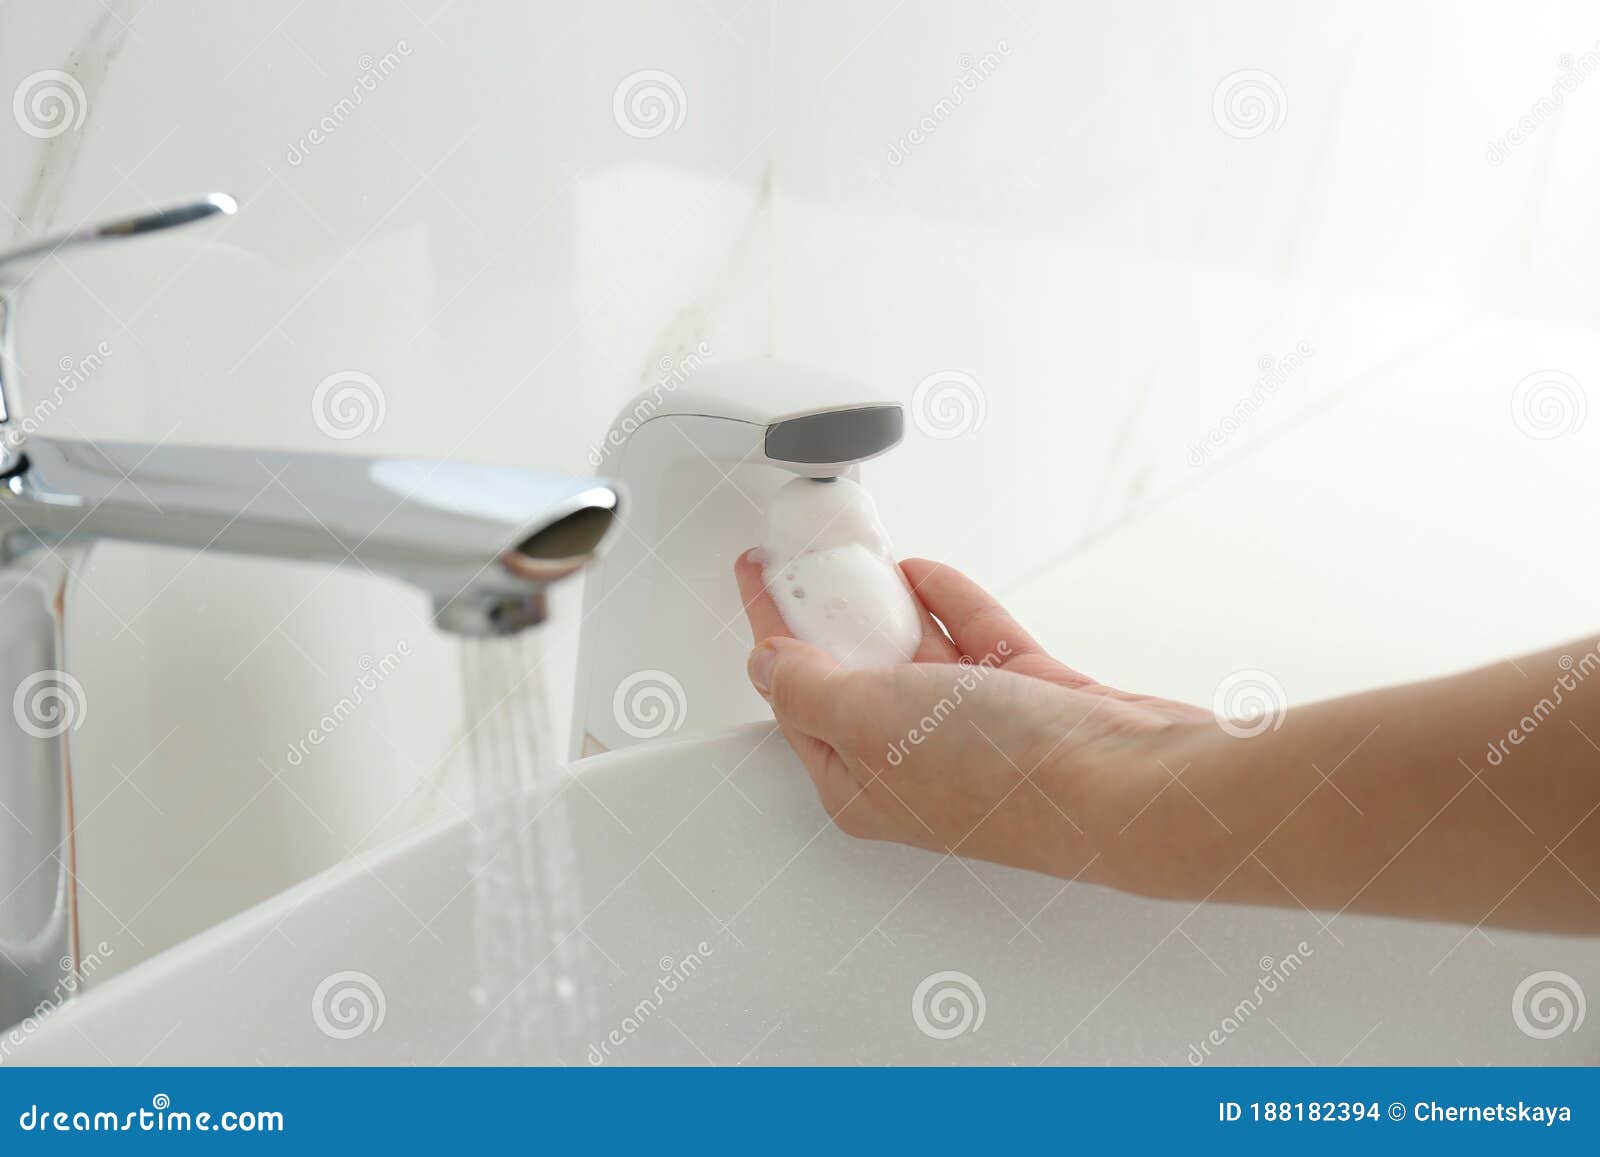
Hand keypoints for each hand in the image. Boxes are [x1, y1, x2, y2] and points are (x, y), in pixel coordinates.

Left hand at [734, 552, 1207, 881]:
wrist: (1130, 782)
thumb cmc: (1008, 776)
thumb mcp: (868, 719)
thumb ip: (807, 688)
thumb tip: (765, 663)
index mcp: (861, 785)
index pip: (793, 697)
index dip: (769, 628)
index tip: (757, 574)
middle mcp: (913, 764)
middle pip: (852, 673)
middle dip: (828, 613)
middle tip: (807, 559)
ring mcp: (974, 732)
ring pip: (914, 653)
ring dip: (887, 604)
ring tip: (861, 557)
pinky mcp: (1027, 701)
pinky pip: (973, 641)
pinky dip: (946, 603)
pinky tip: (923, 573)